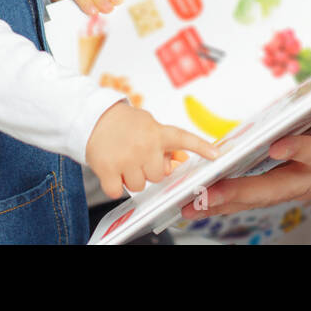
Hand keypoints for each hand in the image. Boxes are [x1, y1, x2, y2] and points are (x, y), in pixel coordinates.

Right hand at [85, 101, 218, 198]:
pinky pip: (118, 191)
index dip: (202, 147)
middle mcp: (144, 146)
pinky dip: (115, 185)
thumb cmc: (125, 124)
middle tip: (139, 158)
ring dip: (132, 178)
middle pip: (158, 176)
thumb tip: (177, 163)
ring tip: (124, 161)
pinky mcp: (107, 169)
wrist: (94, 119)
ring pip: (139, 186)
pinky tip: (112, 170)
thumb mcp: (150, 126)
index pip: (184, 139)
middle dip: (149, 171)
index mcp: (158, 133)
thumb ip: (165, 144)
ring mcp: (126, 158)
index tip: (217, 155)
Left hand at [179, 80, 310, 218]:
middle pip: (277, 187)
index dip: (300, 150)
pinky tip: (200, 197)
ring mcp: (299, 182)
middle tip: (210, 193)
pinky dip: (228, 196)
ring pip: (260, 195)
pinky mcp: (287, 183)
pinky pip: (255, 193)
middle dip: (242, 192)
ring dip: (226, 199)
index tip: (277, 145)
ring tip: (191, 202)